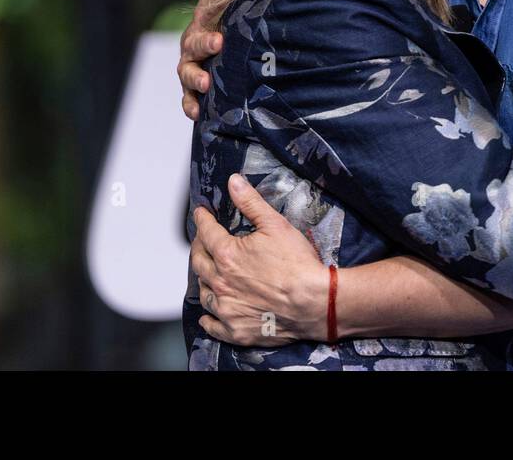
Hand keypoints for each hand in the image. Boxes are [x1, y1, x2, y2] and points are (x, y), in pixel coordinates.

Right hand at [178, 0, 231, 120]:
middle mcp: (192, 43)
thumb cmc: (233, 31)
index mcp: (203, 22)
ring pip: (186, 71)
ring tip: (206, 82)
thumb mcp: (236, 16)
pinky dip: (190, 105)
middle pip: (194, 42)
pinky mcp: (191, 88)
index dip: (217, 0)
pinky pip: (187, 98)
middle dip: (205, 42)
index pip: (208, 8)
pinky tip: (196, 112)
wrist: (222, 52)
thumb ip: (238, 4)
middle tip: (219, 42)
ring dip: (195, 76)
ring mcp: (190, 66)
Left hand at [192, 174, 329, 346]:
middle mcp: (221, 283)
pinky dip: (208, 318)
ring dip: (203, 279)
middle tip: (202, 241)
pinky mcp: (235, 329)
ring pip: (203, 292)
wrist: (315, 302)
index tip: (201, 214)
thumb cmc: (298, 265)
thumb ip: (251, 202)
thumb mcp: (275, 225)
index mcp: (227, 255)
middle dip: (198, 247)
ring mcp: (226, 309)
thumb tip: (233, 182)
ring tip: (207, 273)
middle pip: (198, 262)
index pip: (206, 232)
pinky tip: (208, 313)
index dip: (202, 219)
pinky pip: (212, 324)